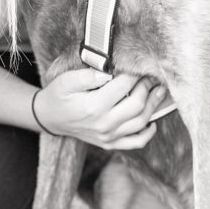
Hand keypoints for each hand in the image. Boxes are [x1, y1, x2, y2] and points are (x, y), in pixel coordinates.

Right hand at [34, 70, 165, 149]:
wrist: (49, 118)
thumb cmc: (58, 96)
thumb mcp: (66, 81)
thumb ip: (88, 75)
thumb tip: (109, 71)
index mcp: (93, 106)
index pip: (123, 86)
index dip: (134, 73)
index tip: (138, 64)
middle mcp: (103, 124)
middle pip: (137, 105)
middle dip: (147, 87)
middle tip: (150, 75)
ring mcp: (108, 137)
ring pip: (140, 123)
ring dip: (154, 106)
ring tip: (159, 91)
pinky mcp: (109, 144)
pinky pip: (135, 142)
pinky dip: (148, 133)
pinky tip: (152, 121)